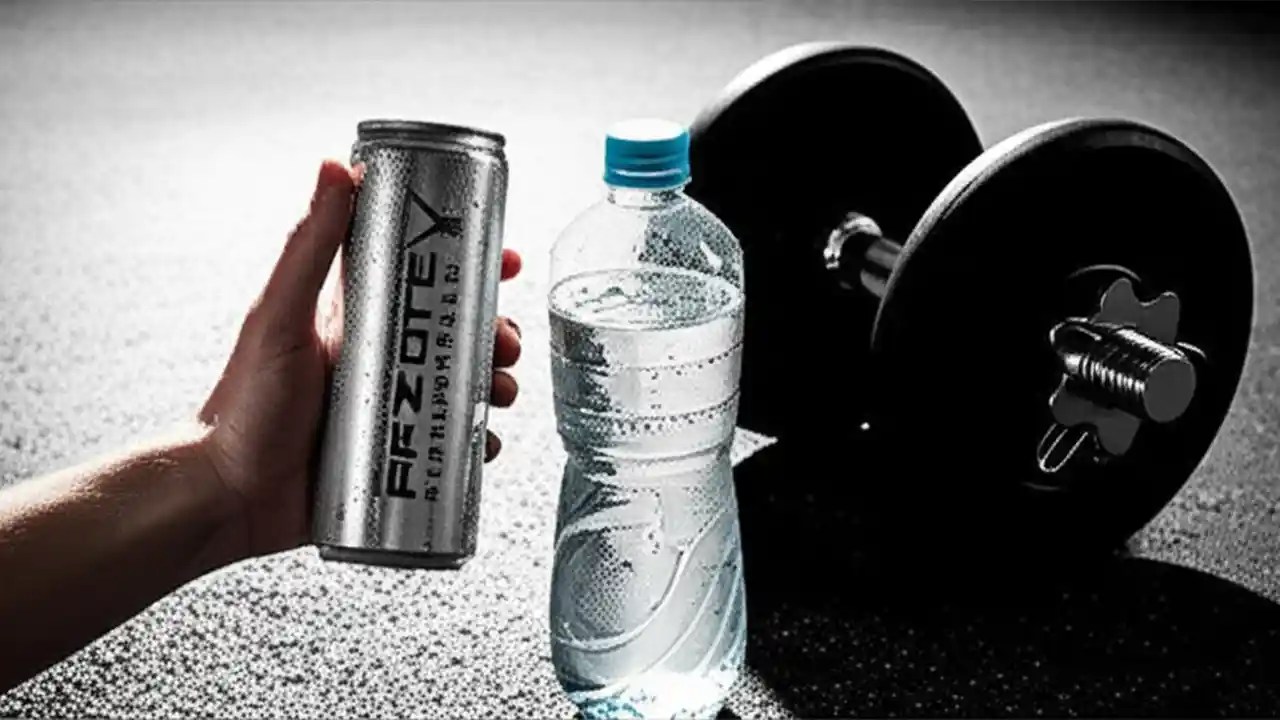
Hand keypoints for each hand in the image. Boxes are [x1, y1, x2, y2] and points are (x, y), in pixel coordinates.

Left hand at [196, 160, 521, 560]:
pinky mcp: (399, 456)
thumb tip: (335, 166)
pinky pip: (455, 444)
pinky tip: (484, 445)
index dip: (474, 266)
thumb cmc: (244, 405)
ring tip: (496, 395)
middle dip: (496, 333)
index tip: (507, 263)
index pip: (427, 276)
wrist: (231, 496)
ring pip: (465, 386)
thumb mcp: (281, 315)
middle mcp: (381, 358)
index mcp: (357, 317)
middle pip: (460, 332)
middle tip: (503, 346)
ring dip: (495, 385)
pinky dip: (480, 442)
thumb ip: (309, 245)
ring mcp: (393, 407)